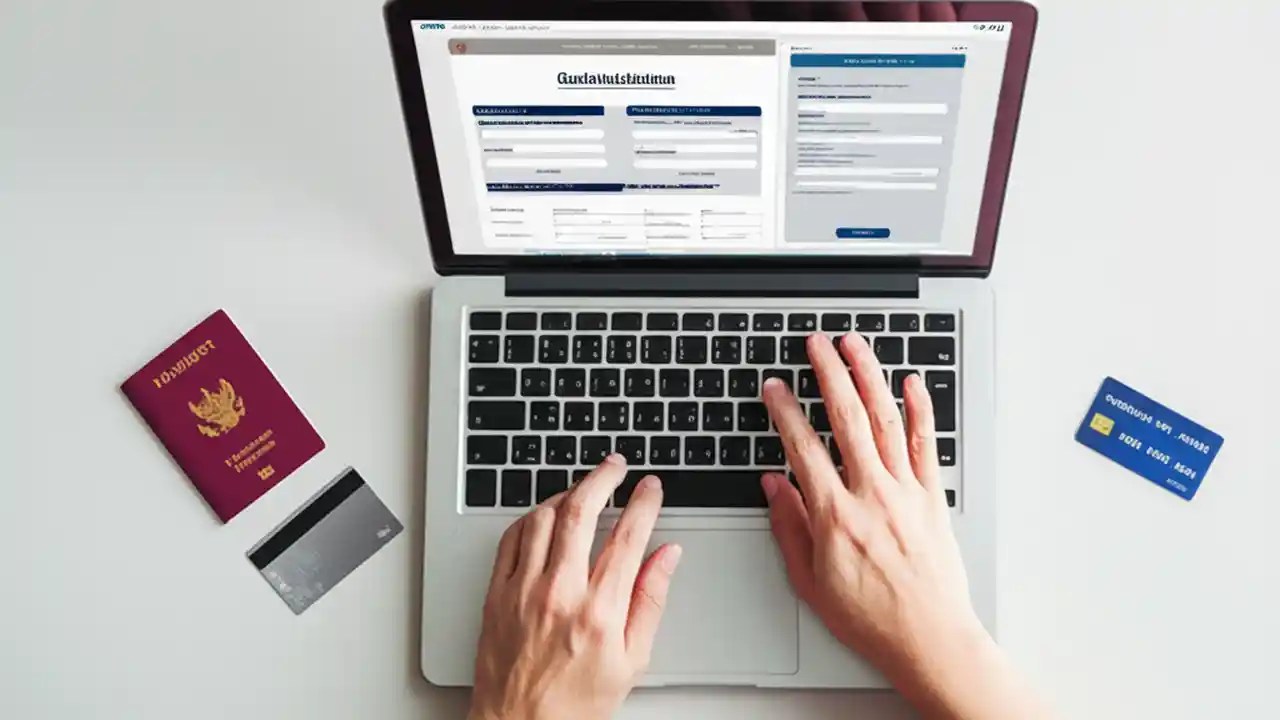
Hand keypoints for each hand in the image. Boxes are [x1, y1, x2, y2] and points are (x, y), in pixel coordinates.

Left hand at [469, 456, 681, 719]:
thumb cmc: (574, 705)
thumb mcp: (632, 662)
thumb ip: (651, 602)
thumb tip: (667, 558)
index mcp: (599, 612)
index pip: (627, 537)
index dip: (643, 503)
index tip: (651, 487)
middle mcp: (558, 594)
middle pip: (581, 511)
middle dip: (603, 477)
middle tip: (616, 465)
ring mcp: (522, 590)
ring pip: (544, 517)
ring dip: (567, 492)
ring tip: (584, 487)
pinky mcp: (495, 594)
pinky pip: (511, 537)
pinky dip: (532, 517)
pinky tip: (546, 514)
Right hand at [763, 334, 1051, 718]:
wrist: (929, 638)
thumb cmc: (871, 618)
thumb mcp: (810, 580)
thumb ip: (789, 526)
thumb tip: (773, 484)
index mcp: (835, 515)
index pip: (803, 447)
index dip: (785, 412)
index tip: (775, 388)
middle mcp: (872, 494)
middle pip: (847, 418)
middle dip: (829, 374)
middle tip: (816, 344)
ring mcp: (906, 492)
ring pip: (887, 420)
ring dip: (870, 377)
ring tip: (856, 346)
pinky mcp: (933, 498)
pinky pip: (927, 445)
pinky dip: (921, 410)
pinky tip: (913, 383)